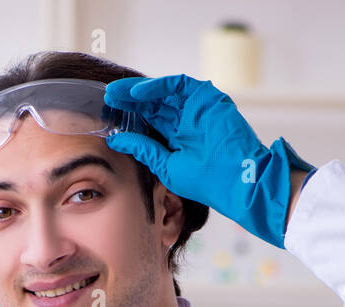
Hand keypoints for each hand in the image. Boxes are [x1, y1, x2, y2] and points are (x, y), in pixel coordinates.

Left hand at [104, 74, 313, 247]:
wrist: (237, 181)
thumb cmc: (207, 182)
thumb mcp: (166, 165)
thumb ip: (144, 149)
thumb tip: (116, 139)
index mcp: (178, 138)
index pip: (150, 120)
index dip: (129, 115)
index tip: (108, 113)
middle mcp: (187, 120)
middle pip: (154, 104)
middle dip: (129, 100)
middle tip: (108, 97)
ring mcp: (197, 108)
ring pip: (163, 92)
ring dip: (139, 91)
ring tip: (117, 93)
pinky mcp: (207, 98)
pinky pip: (178, 86)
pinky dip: (158, 87)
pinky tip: (138, 94)